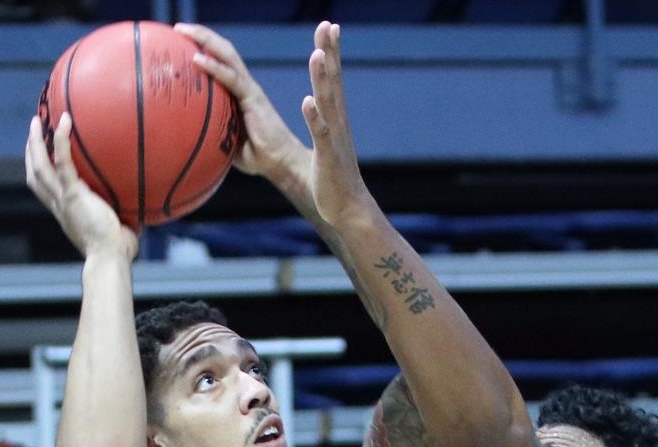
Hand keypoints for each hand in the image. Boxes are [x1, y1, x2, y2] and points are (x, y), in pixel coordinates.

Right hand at [23, 112, 137, 260]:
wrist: (110, 258)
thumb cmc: (118, 250)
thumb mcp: (120, 227)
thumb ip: (125, 214)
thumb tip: (146, 204)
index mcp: (66, 213)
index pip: (47, 190)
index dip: (42, 172)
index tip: (45, 155)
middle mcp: (59, 205)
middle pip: (35, 176)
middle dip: (31, 152)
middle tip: (34, 130)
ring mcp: (63, 199)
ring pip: (40, 166)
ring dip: (35, 142)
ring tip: (37, 120)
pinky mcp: (73, 194)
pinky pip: (63, 162)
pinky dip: (61, 141)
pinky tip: (65, 121)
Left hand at [179, 24, 309, 189]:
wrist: (280, 163)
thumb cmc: (255, 155)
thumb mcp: (227, 141)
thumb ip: (212, 131)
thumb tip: (184, 134)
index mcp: (238, 91)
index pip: (221, 61)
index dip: (204, 47)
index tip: (179, 41)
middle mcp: (244, 84)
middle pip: (223, 50)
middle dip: (201, 35)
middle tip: (178, 28)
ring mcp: (250, 89)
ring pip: (227, 55)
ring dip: (205, 40)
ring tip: (183, 30)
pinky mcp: (254, 97)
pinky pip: (231, 78)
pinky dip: (213, 66)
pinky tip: (196, 59)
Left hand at [299, 23, 376, 228]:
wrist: (349, 209)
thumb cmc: (332, 179)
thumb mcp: (324, 143)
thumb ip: (319, 121)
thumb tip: (313, 101)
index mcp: (334, 118)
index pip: (333, 78)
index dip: (331, 51)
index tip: (328, 25)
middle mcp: (338, 122)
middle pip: (333, 81)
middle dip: (330, 52)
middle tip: (327, 25)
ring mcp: (334, 139)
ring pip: (328, 103)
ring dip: (323, 78)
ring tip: (317, 54)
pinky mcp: (328, 157)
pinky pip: (321, 134)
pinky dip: (315, 118)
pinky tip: (308, 101)